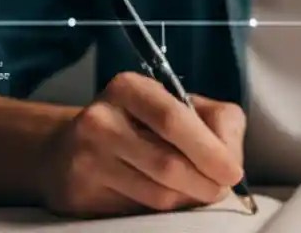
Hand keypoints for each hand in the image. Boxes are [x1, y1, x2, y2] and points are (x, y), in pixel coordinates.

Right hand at [38, 71, 246, 216]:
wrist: (67, 150)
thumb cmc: (138, 125)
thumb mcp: (176, 105)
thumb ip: (215, 121)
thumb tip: (231, 159)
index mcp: (128, 88)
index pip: (174, 118)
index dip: (209, 149)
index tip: (233, 171)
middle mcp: (101, 120)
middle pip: (167, 163)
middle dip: (205, 182)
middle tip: (220, 189)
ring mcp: (86, 160)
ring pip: (157, 194)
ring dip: (187, 199)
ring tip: (195, 192)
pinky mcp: (80, 195)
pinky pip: (138, 212)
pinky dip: (162, 211)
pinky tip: (165, 197)